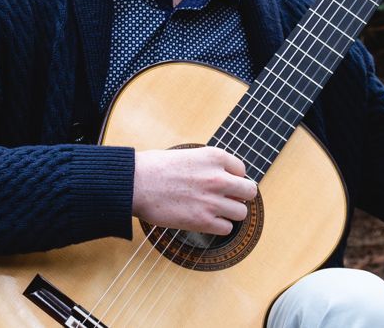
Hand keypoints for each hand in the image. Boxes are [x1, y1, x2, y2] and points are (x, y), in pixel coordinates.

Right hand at [131, 146, 257, 235]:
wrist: (134, 184)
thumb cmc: (153, 167)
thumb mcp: (186, 154)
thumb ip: (206, 165)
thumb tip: (219, 176)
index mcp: (214, 156)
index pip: (242, 170)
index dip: (232, 178)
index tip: (222, 183)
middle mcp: (218, 178)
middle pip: (249, 192)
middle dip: (239, 196)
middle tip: (226, 199)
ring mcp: (212, 200)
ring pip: (241, 213)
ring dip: (229, 213)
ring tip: (213, 211)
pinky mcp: (203, 221)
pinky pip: (227, 229)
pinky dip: (218, 227)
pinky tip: (205, 221)